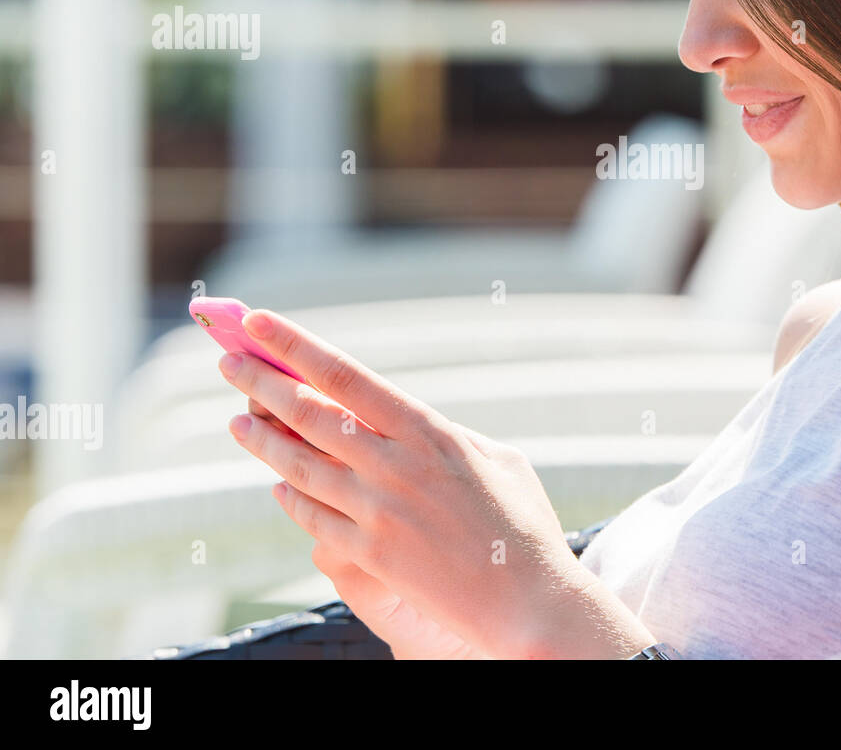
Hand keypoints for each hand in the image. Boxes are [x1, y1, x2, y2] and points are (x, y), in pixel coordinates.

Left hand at [217, 308, 655, 659]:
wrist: (527, 601)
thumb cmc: (522, 525)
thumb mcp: (497, 459)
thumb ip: (447, 436)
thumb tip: (410, 424)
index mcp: (429, 431)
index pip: (345, 376)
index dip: (296, 346)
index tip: (260, 323)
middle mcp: (394, 466)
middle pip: (308, 414)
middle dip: (262, 382)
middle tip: (229, 361)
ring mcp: (376, 512)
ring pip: (299, 466)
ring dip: (262, 439)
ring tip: (236, 420)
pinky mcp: (369, 555)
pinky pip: (313, 518)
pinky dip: (290, 498)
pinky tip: (277, 484)